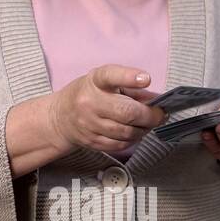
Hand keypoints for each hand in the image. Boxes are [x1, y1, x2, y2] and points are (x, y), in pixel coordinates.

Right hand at [44, 65, 166, 155]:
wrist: (60, 117)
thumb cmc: (88, 95)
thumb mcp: (103, 83)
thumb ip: (130, 88)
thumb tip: (157, 101)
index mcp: (94, 82)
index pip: (110, 76)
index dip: (129, 77)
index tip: (146, 79)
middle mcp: (89, 102)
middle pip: (127, 112)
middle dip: (150, 116)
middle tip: (159, 114)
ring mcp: (89, 124)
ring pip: (127, 132)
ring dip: (143, 129)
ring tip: (145, 123)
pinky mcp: (92, 141)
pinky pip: (120, 144)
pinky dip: (132, 140)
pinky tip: (133, 132)